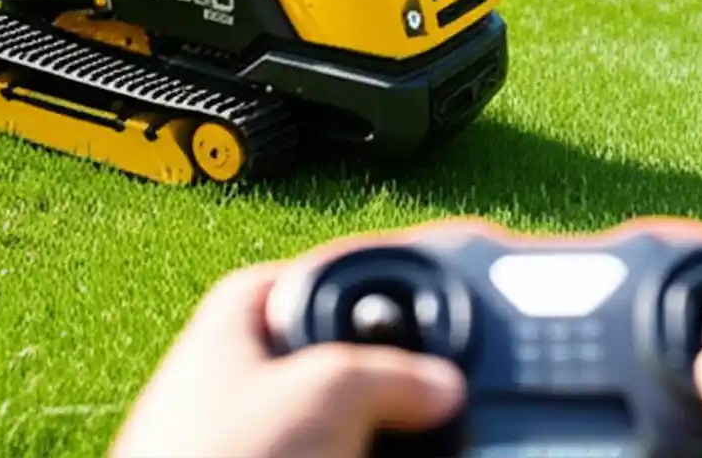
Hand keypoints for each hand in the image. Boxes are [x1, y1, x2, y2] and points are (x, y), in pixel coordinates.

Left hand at [110, 263, 465, 457]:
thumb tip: (444, 382)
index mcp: (248, 300)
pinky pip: (336, 435)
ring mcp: (257, 408)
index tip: (452, 283)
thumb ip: (397, 368)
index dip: (402, 274)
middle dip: (397, 354)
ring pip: (349, 393)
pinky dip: (364, 440)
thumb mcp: (327, 390)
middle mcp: (248, 347)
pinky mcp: (268, 452)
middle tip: (439, 372)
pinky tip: (383, 446)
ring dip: (385, 407)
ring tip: (417, 416)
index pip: (344, 263)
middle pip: (352, 332)